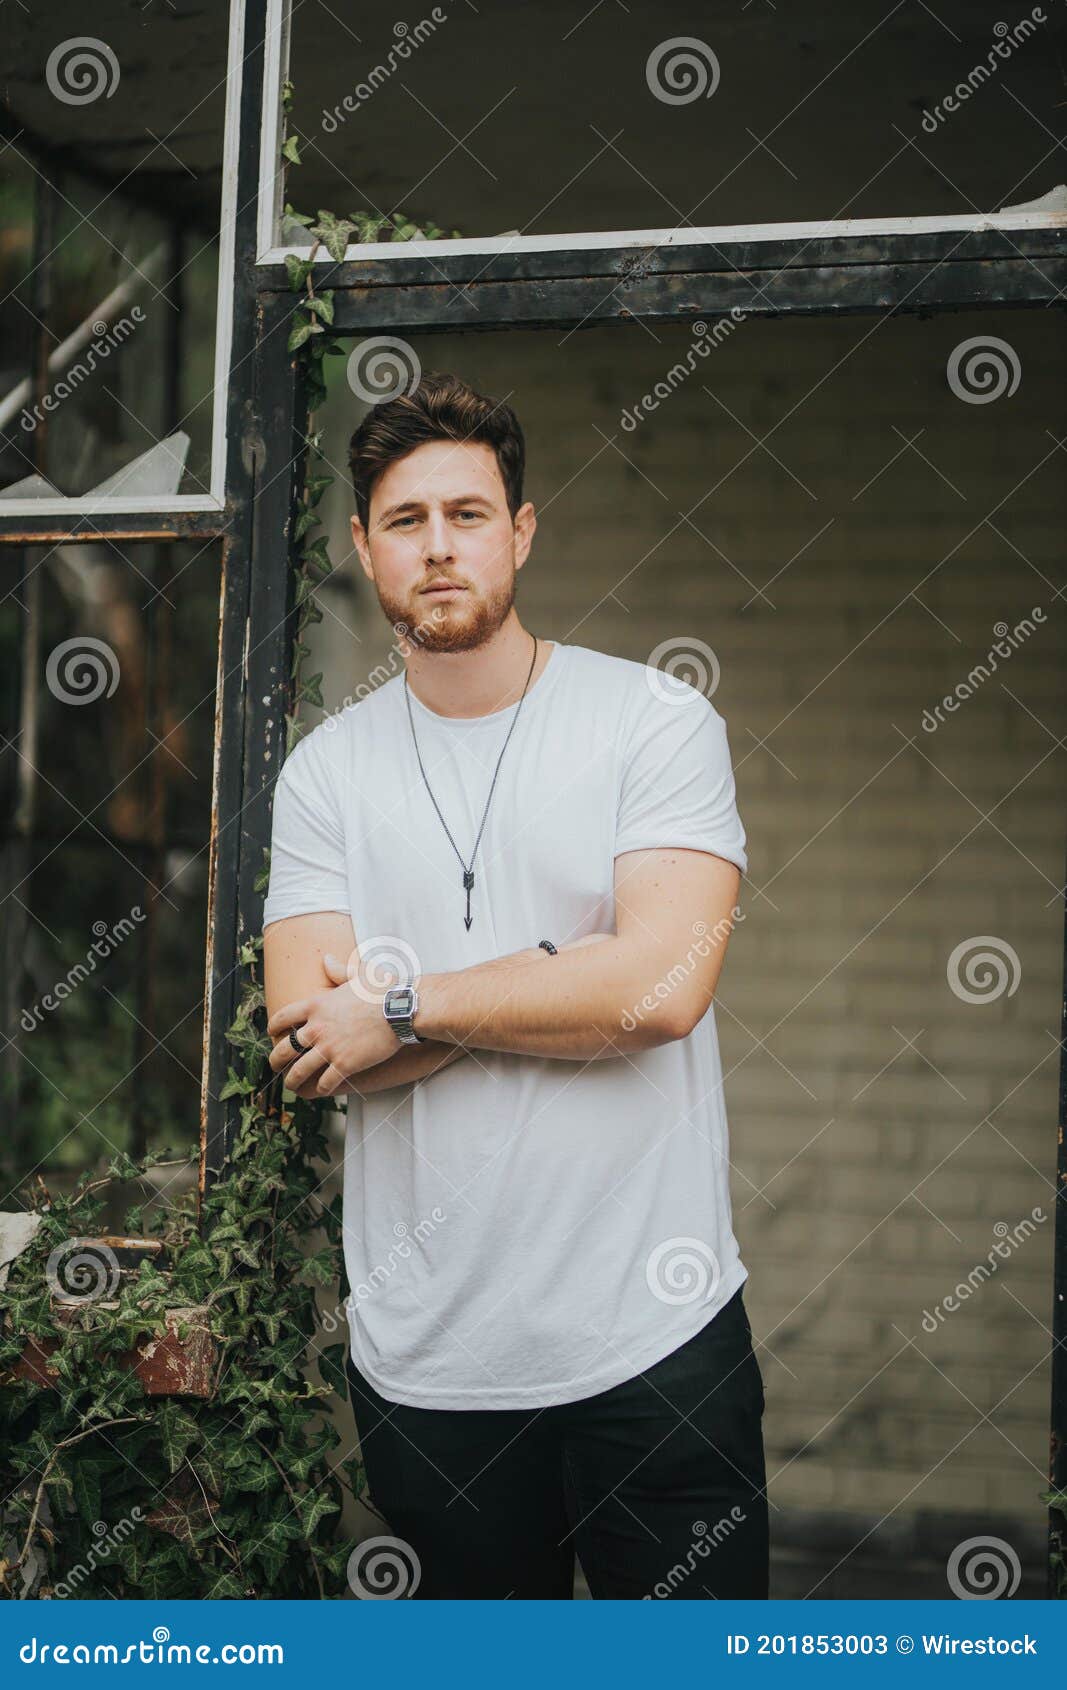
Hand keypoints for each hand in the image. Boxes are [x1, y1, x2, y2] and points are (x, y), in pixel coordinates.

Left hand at [266, 952, 399, 1097]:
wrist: (401, 1009)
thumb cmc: (382, 990)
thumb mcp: (358, 974)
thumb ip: (338, 970)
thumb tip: (326, 959)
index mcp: (317, 1005)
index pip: (283, 1017)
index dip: (273, 1027)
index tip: (271, 1033)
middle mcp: (318, 1028)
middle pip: (284, 1049)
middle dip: (275, 1060)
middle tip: (274, 1066)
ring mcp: (330, 1048)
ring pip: (299, 1071)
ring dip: (292, 1081)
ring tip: (291, 1086)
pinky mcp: (345, 1064)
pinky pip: (325, 1082)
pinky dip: (321, 1088)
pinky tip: (321, 1089)